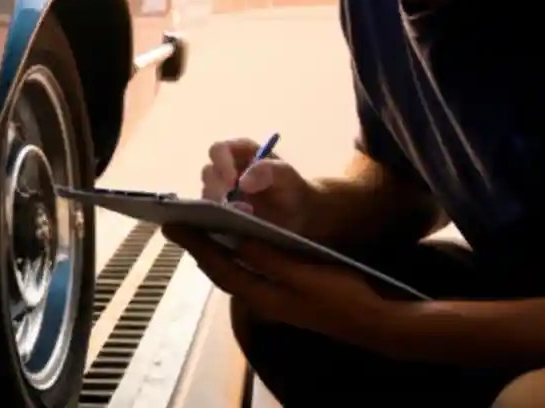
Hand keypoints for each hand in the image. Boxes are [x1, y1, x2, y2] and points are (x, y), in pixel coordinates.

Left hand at [163, 226, 400, 353]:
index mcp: (260, 294)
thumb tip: (234, 238)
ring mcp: (270, 300)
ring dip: (213, 252)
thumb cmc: (339, 294)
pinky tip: (234, 243)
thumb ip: (266, 256)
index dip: (194, 244)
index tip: (171, 223)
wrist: (372, 322)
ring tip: (197, 230)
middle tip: (176, 224)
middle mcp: (259, 299)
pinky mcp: (282, 296)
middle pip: (219, 271)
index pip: (218, 266)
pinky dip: (234, 257)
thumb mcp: (302, 272)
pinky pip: (247, 273)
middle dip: (197, 247)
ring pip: (232, 272)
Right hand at [202, 137, 316, 234]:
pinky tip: (233, 227)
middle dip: (218, 190)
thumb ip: (268, 170)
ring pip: (207, 196)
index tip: (232, 182)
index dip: (221, 163)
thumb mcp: (286, 175)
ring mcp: (220, 192)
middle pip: (209, 174)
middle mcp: (224, 170)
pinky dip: (218, 220)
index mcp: (239, 152)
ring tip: (241, 217)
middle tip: (233, 206)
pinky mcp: (220, 213)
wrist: (300, 216)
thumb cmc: (293, 188)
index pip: (219, 150)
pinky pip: (210, 215)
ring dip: (219, 207)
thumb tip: (242, 183)